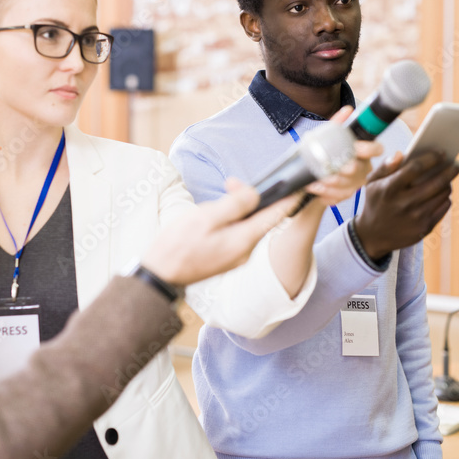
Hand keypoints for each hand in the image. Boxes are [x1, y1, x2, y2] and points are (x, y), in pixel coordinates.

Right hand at [141, 178, 299, 286]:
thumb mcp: (206, 218)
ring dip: (240, 209)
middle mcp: (245, 251)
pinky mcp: (226, 258)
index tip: (299, 184)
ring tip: (223, 197)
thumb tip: (256, 194)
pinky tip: (217, 214)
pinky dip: (232, 221)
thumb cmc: (178, 245)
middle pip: (260, 218)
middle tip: (235, 183)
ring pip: (247, 225)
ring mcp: (236, 257)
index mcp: (244, 240)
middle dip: (254, 199)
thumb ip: (234, 205)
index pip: (275, 215)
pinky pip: (237, 234)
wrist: (160, 275)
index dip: (289, 198)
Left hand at [305, 106, 381, 206]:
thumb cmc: (323, 153)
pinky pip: (337, 196)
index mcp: (362, 152)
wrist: (310, 177)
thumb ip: (338, 124)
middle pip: (357, 170)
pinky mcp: (343, 196)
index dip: (369, 149)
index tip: (356, 147)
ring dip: (329, 183)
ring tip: (315, 179)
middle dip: (342, 170)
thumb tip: (348, 110)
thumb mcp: (326, 136)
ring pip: (346, 186)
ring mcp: (354, 184)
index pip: (376, 149)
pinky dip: (323, 192)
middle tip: (328, 168)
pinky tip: (314, 187)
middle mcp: (362, 168)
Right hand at [354, 151, 458, 258]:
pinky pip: (444, 206)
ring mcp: (416, 217)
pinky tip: (443, 192)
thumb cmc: (376, 202)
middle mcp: (404, 203)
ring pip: (443, 194)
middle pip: (436, 182)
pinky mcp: (424, 228)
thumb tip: (401, 154)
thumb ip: (385, 167)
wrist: (373, 236)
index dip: (431, 158)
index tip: (441, 153)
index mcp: (390, 189)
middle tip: (457, 164)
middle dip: (450, 170)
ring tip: (449, 177)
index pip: (416, 168)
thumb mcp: (372, 183)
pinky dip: (445, 197)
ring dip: (448, 183)